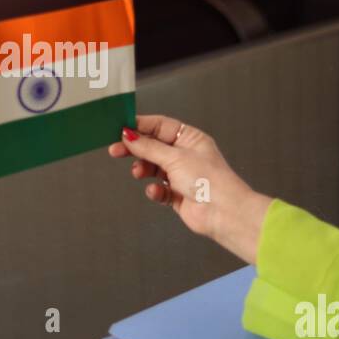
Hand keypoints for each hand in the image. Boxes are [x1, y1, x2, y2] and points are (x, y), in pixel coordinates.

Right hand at [107, 113, 271, 262]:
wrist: (223, 212)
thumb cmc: (210, 180)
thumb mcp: (174, 157)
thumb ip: (148, 147)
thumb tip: (129, 136)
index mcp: (190, 138)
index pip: (160, 126)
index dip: (139, 126)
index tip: (120, 128)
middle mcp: (186, 154)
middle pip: (153, 146)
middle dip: (135, 149)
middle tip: (116, 150)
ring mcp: (181, 174)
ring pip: (153, 168)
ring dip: (144, 170)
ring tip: (139, 172)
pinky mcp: (177, 194)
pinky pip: (158, 188)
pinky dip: (155, 190)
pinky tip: (156, 191)